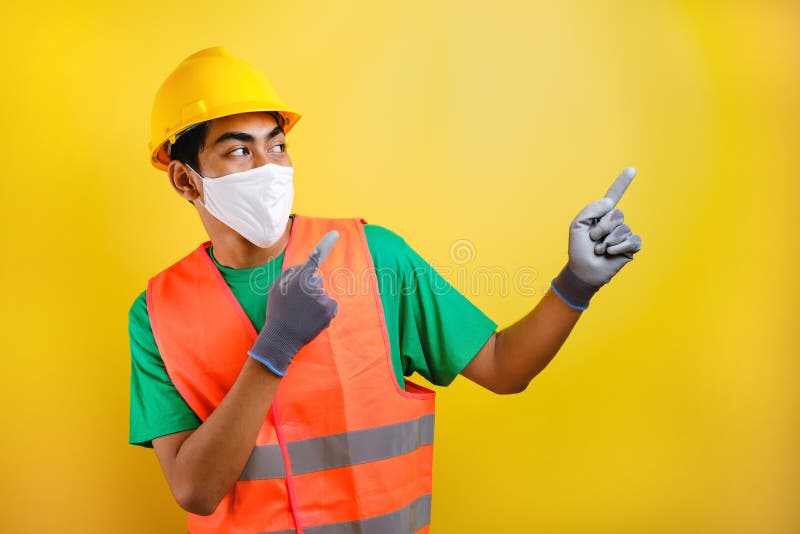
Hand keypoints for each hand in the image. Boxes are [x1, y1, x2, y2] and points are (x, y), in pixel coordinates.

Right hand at [248, 231, 339, 375]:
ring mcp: (323, 299)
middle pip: (317, 280)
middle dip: (309, 288)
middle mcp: (314, 286)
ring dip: (316, 301)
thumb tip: (305, 266)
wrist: (282, 337)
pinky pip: (329, 305)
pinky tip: (312, 318)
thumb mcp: (275, 287)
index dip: (325, 244)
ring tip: (302, 313)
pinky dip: (323, 310)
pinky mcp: (330, 310)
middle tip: (296, 303)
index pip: (314, 258)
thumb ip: (290, 273)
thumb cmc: (277, 311)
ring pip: (322, 294)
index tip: (335, 234)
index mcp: (300, 278)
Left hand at [551, 167, 642, 309]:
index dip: (622, 183)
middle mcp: (614, 222)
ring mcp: (623, 234)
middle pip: (617, 214)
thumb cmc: (579, 249)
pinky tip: (611, 253)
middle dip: (602, 228)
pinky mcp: (631, 246)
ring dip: (608, 241)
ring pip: (623, 229)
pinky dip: (620, 247)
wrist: (583, 270)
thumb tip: (610, 201)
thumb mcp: (577, 225)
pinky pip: (633, 240)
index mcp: (601, 215)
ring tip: (600, 249)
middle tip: (593, 240)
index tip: (632, 169)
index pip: (614, 195)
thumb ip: (590, 209)